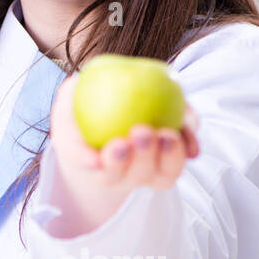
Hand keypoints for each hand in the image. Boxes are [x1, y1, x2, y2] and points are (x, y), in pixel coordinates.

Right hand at [48, 69, 200, 192]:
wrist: (112, 114)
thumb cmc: (84, 108)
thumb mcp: (69, 100)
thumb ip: (69, 95)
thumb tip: (77, 82)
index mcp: (99, 168)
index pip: (104, 173)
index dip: (110, 165)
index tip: (111, 150)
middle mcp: (127, 175)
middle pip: (136, 176)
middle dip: (141, 159)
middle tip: (141, 132)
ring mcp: (152, 169)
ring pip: (163, 174)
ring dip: (169, 157)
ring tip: (166, 134)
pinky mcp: (175, 155)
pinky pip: (185, 155)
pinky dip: (188, 144)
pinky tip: (190, 141)